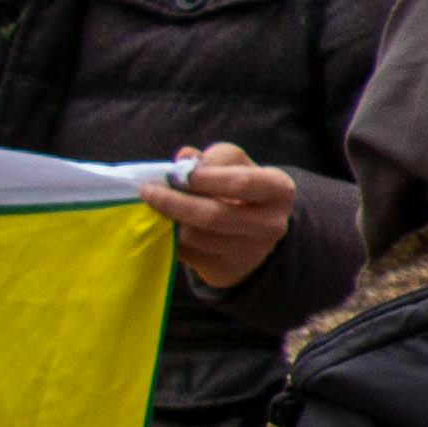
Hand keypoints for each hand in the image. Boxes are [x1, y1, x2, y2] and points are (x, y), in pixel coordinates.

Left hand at [141, 144, 293, 293]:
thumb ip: (215, 157)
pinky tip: (163, 225)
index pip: (241, 183)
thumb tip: (185, 157)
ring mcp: (251, 252)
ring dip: (167, 220)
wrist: (256, 232)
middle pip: (214, 215)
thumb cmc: (242, 190)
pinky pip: (187, 254)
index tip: (177, 173)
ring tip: (153, 207)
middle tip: (148, 191)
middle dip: (174, 201)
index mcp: (279, 191)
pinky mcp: (228, 269)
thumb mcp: (238, 165)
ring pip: (196, 236)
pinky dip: (168, 238)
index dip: (205, 177)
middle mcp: (271, 224)